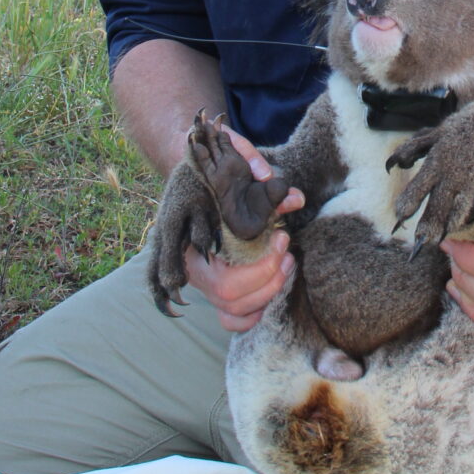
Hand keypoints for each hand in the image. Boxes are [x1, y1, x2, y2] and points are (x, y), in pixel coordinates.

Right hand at [186, 125, 304, 333]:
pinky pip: (228, 318)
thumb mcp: (230, 156)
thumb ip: (255, 166)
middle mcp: (188, 263)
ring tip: (287, 262)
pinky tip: (270, 293)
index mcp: (184, 235)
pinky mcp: (211, 287)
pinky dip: (250, 316)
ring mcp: (199, 279)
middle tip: (286, 247)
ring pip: (230, 309)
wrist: (193, 169)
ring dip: (266, 292)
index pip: (217, 270)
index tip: (281, 237)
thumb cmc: (211, 166)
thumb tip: (288, 193)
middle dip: (267, 275)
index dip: (258, 266)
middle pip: (226, 293)